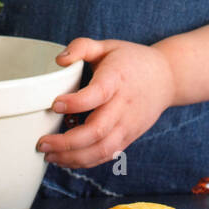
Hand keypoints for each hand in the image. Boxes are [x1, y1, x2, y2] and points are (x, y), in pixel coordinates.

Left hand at [36, 38, 176, 169]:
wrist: (167, 78)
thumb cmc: (131, 61)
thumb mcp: (108, 46)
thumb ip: (82, 47)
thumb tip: (59, 60)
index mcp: (117, 79)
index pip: (97, 94)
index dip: (76, 102)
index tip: (55, 104)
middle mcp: (124, 105)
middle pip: (97, 130)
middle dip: (66, 142)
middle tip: (42, 142)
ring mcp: (128, 125)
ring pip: (101, 149)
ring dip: (73, 157)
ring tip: (49, 155)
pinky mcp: (129, 137)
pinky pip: (107, 155)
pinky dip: (85, 162)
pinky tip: (66, 159)